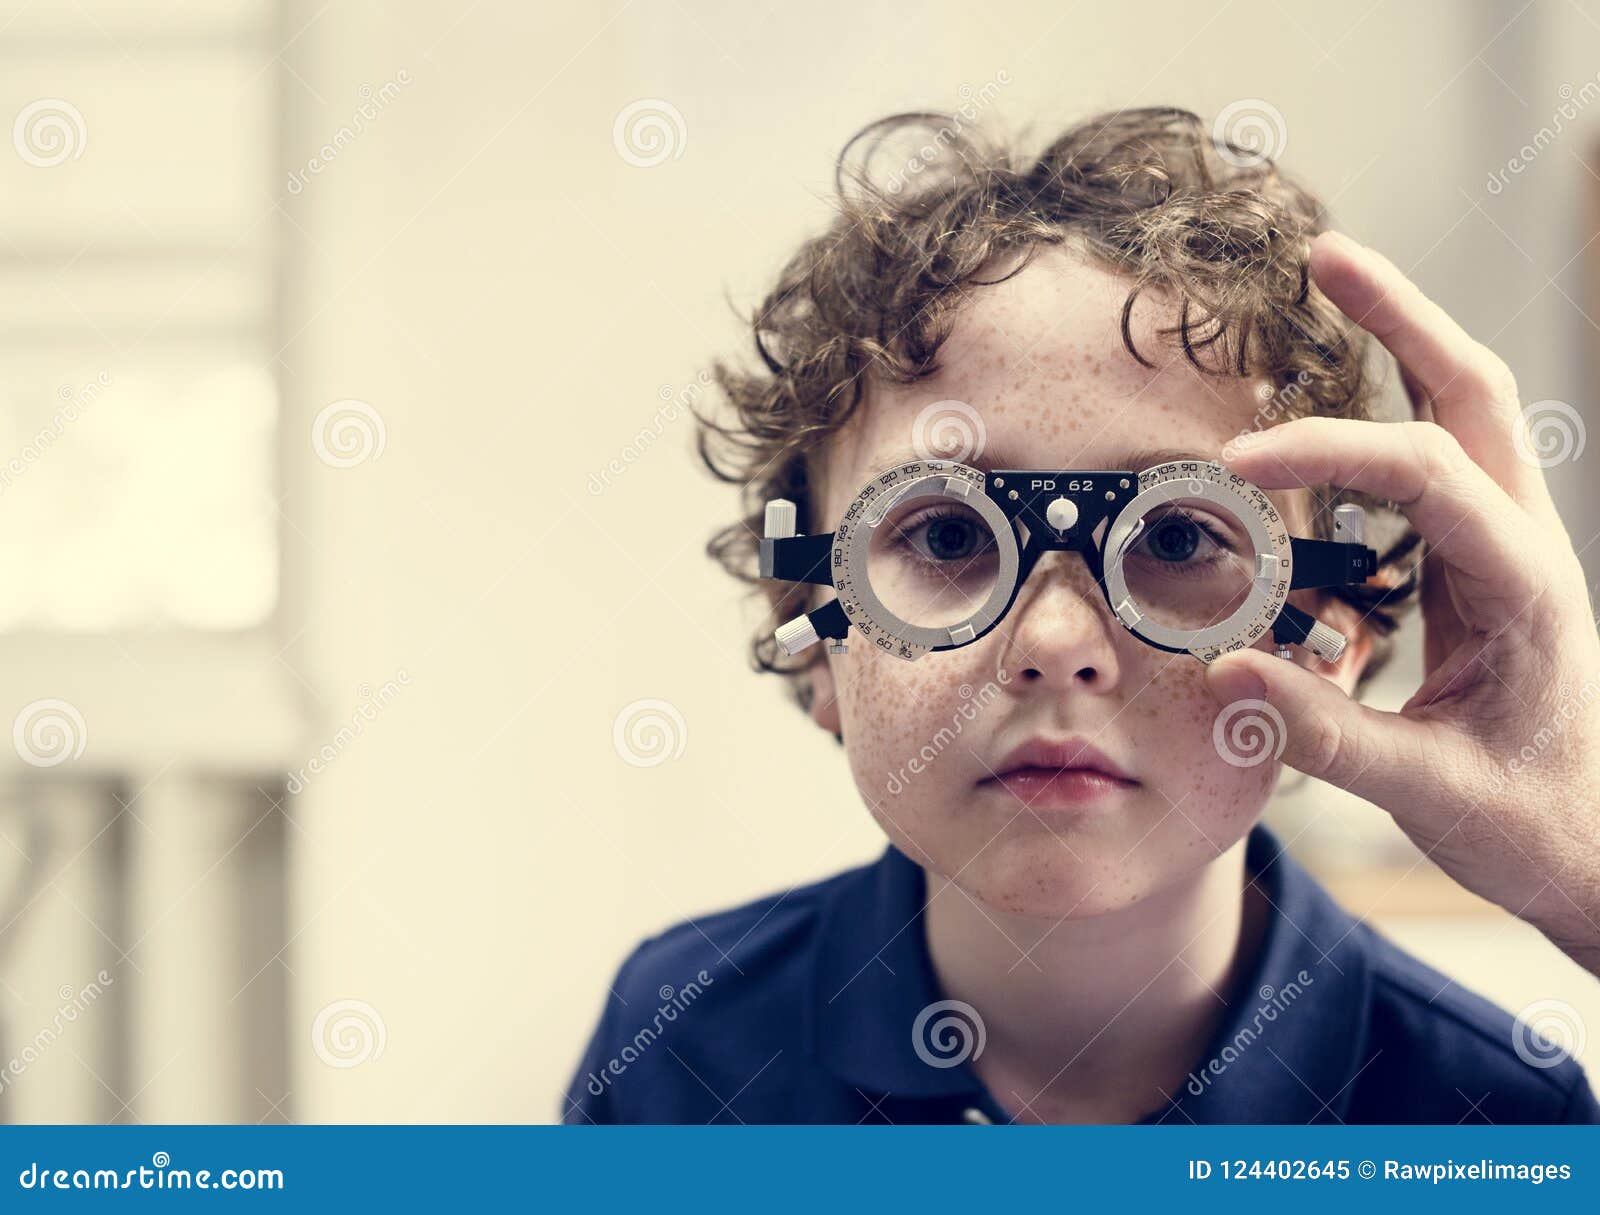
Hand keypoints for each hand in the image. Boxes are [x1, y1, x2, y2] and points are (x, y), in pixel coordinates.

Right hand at [1205, 230, 1599, 974]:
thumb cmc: (1535, 824)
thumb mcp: (1429, 792)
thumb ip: (1325, 732)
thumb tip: (1222, 670)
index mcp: (1528, 591)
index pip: (1427, 479)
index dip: (1328, 455)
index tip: (1234, 466)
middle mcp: (1527, 549)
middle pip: (1474, 391)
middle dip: (1402, 315)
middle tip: (1324, 257)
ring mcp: (1509, 549)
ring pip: (1466, 410)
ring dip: (1402, 341)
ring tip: (1329, 285)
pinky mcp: (1482, 566)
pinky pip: (1439, 462)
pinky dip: (1388, 410)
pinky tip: (1329, 414)